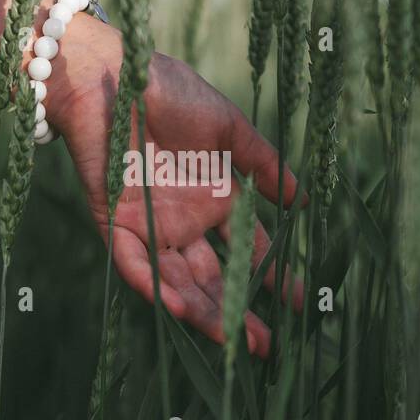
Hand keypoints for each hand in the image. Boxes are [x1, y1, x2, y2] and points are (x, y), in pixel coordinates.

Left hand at [48, 19, 299, 357]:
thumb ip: (263, 165)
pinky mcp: (115, 224)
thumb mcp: (228, 129)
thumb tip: (303, 200)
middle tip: (266, 346)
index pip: (247, 251)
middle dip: (238, 313)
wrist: (115, 73)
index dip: (272, 277)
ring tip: (232, 340)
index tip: (299, 304)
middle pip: (214, 279)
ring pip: (179, 281)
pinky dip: (155, 287)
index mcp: (213, 200)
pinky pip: (135, 264)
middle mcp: (184, 222)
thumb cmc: (169, 92)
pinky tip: (181, 308)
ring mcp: (150, 227)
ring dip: (203, 311)